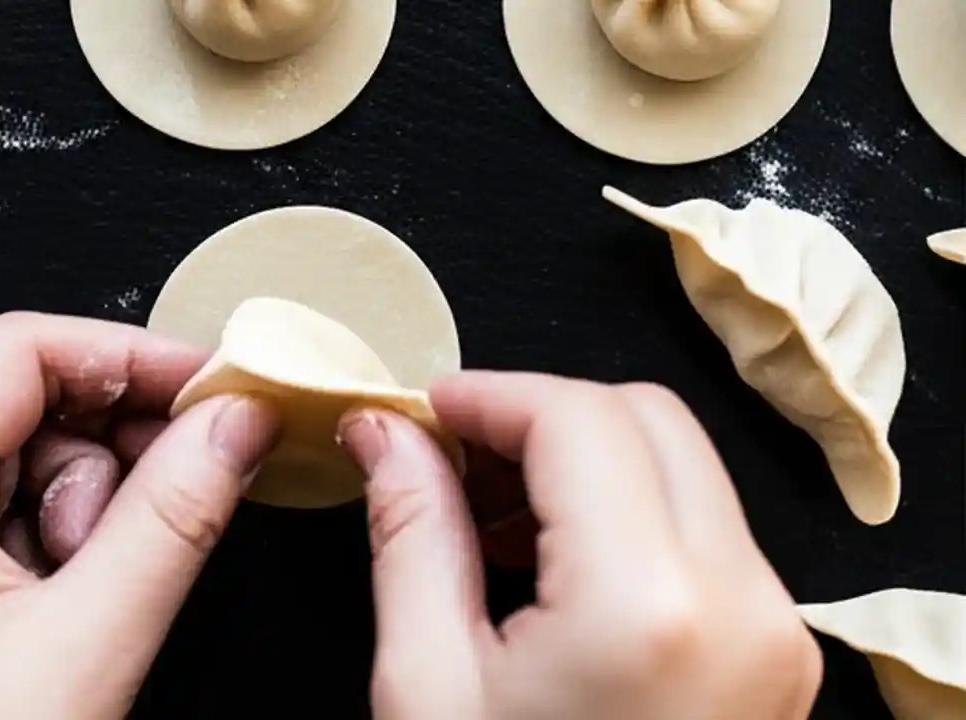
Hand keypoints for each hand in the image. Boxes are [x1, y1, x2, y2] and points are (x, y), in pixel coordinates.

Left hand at [0, 312, 280, 719]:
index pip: (16, 354)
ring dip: (75, 508)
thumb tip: (234, 425)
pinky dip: (40, 544)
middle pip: (7, 407)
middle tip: (176, 495)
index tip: (210, 385)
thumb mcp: (93, 646)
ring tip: (95, 595)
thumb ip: (177, 514)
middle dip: (105, 452)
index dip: (130, 357)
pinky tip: (63, 606)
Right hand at [338, 372, 822, 719]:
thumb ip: (409, 533)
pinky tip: (543, 561)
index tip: (423, 411)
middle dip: (536, 417)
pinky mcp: (774, 647)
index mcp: (645, 606)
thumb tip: (387, 434)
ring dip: (578, 460)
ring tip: (485, 519)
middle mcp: (739, 601)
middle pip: (642, 418)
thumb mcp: (427, 685)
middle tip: (448, 457)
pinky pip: (699, 525)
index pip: (578, 419)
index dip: (489, 395)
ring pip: (678, 462)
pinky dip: (619, 511)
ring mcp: (772, 625)